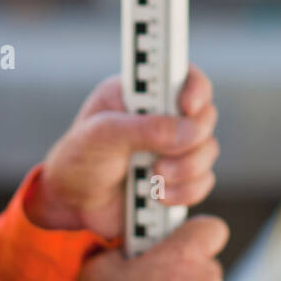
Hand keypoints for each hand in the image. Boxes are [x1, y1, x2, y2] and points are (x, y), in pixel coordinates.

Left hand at [27, 67, 218, 236]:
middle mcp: (163, 116)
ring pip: (208, 150)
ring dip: (185, 169)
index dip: (194, 88)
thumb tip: (191, 130)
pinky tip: (157, 196)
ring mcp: (174, 147)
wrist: (72, 205)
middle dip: (189, 140)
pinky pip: (203, 182)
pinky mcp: (180, 178)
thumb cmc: (80, 159)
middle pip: (204, 115)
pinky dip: (184, 192)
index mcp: (141, 92)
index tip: (187, 107)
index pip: (183, 76)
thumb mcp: (103, 135)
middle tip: (159, 159)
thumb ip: (145, 128)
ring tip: (153, 178)